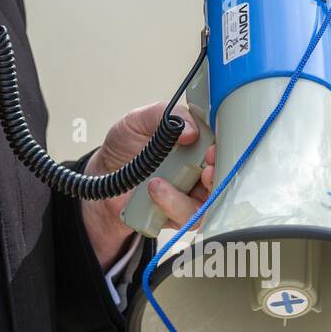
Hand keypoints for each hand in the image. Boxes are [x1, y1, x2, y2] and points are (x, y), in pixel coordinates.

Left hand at [79, 104, 216, 268]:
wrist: (104, 176)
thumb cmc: (126, 146)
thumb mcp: (138, 120)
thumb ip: (163, 114)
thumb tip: (190, 130)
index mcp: (197, 140)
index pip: (224, 143)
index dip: (225, 148)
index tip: (213, 149)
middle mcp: (200, 166)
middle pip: (226, 174)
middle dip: (219, 174)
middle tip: (205, 169)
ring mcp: (194, 191)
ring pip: (210, 200)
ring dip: (189, 194)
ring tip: (158, 183)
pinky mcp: (182, 212)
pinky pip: (190, 217)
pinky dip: (173, 206)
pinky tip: (154, 192)